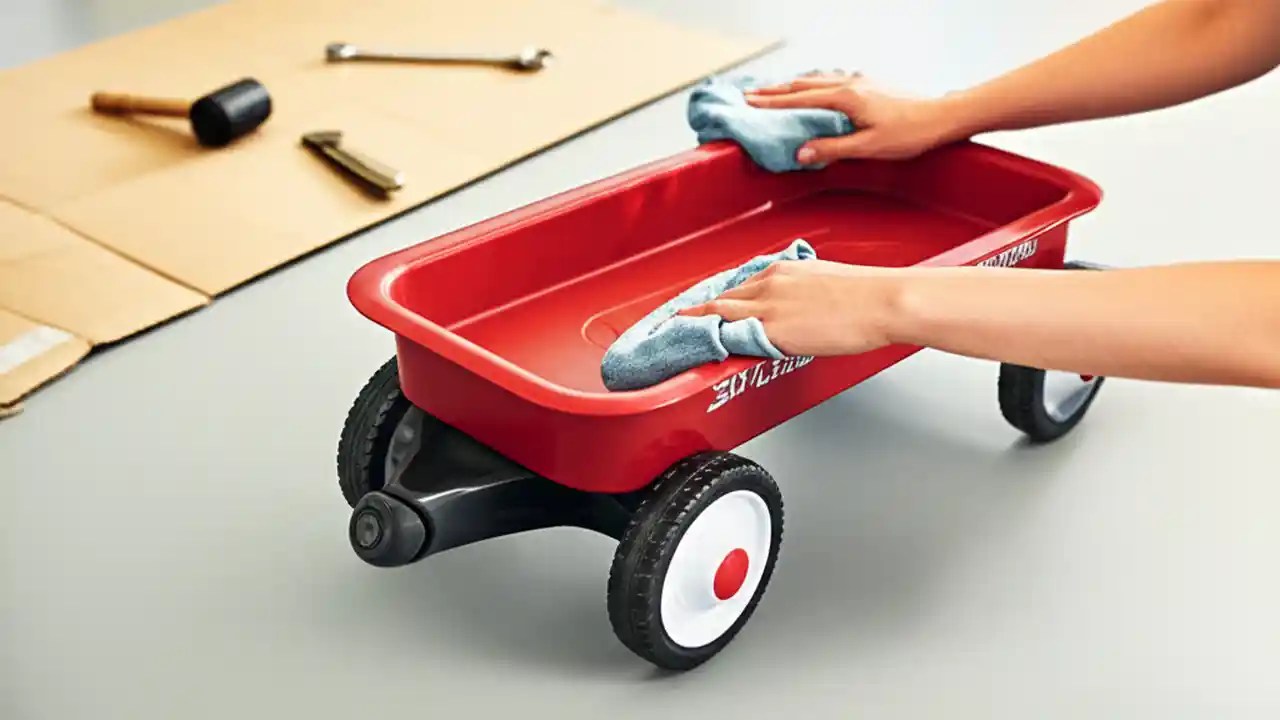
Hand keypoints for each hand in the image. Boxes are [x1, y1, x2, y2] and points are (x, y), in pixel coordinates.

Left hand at [677, 259, 901, 356]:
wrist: (881, 301)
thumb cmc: (865, 295)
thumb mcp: (826, 282)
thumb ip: (803, 292)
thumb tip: (800, 306)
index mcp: (783, 270)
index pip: (741, 284)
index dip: (720, 297)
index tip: (706, 304)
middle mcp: (769, 283)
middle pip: (722, 297)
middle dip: (698, 309)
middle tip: (678, 319)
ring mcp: (768, 306)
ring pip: (719, 312)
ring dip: (695, 322)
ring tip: (674, 332)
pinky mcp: (772, 330)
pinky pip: (731, 335)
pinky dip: (710, 338)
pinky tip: (695, 346)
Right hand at [745, 73, 964, 163]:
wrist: (942, 117)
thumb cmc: (909, 134)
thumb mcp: (867, 147)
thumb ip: (831, 148)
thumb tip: (800, 152)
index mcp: (845, 98)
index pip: (800, 100)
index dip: (772, 103)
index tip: (750, 103)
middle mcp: (850, 84)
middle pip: (804, 85)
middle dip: (775, 91)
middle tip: (751, 94)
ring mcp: (860, 82)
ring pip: (817, 80)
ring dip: (793, 86)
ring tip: (775, 91)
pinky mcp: (870, 85)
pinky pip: (832, 81)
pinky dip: (813, 84)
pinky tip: (814, 89)